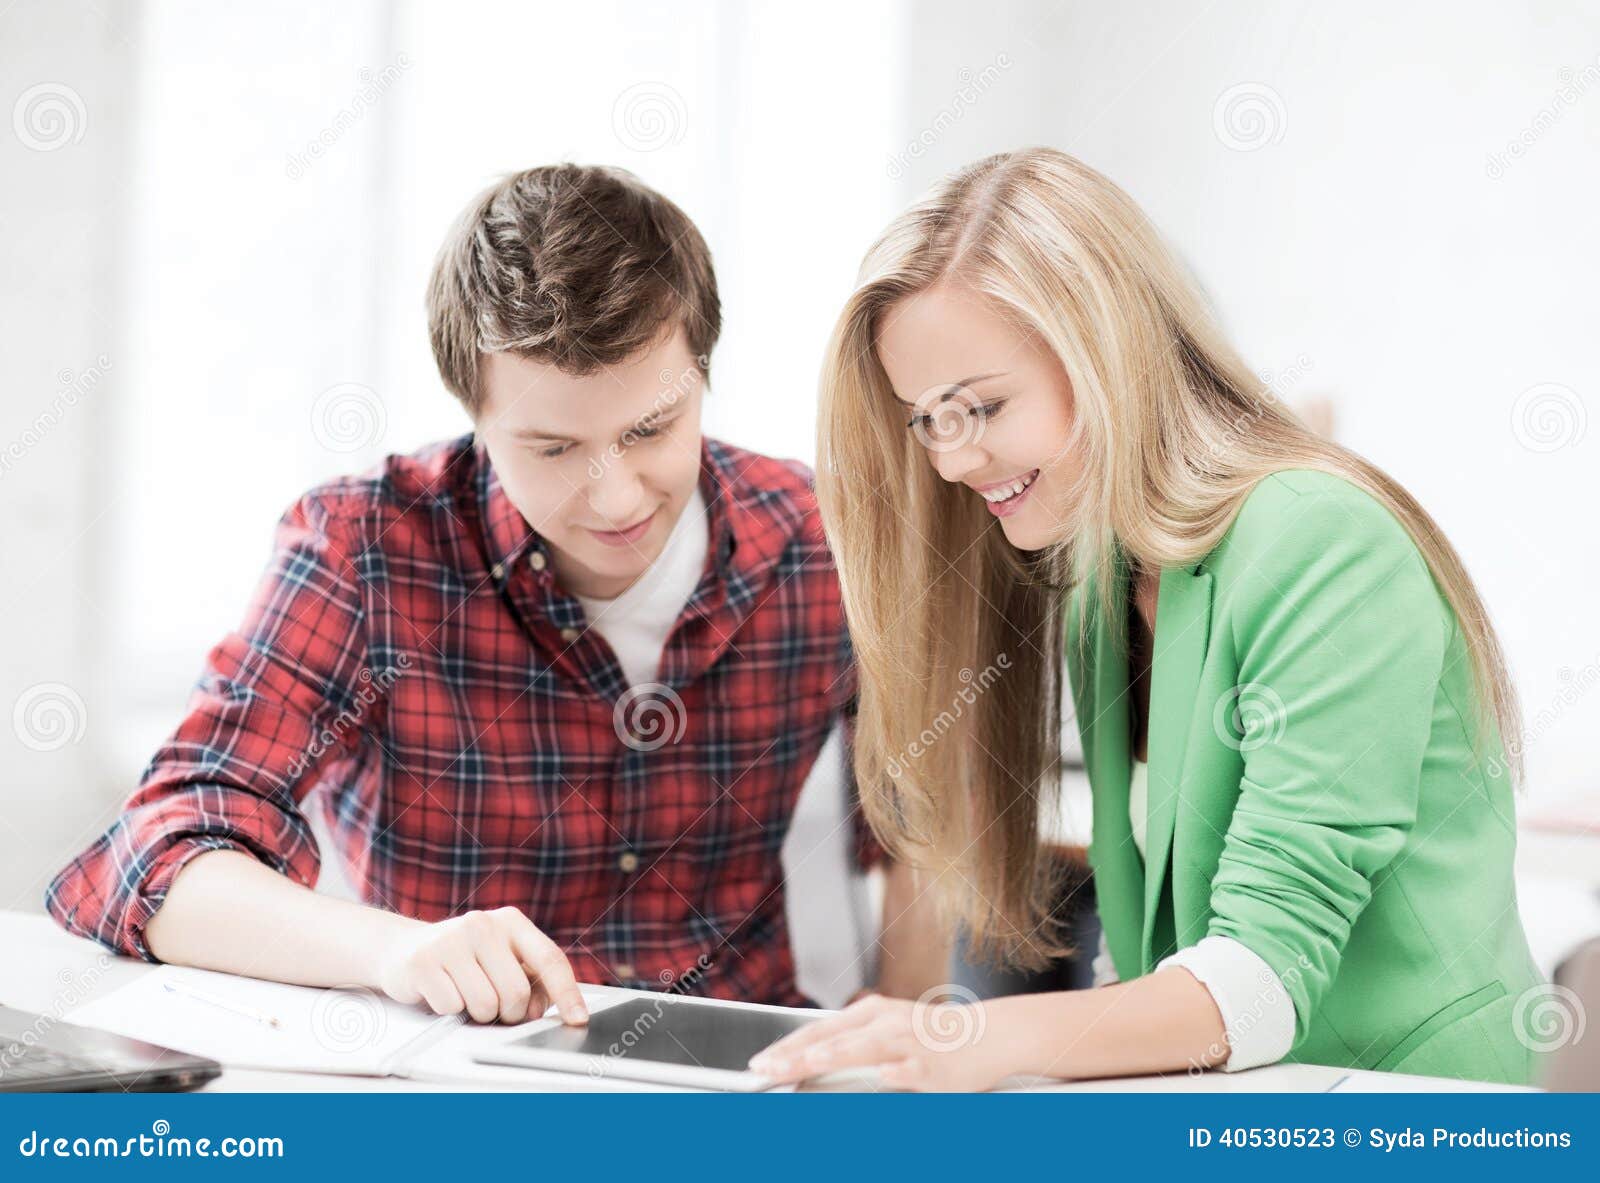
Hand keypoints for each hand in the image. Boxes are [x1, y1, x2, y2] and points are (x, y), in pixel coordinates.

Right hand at [374, 906, 587, 1025]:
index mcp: (511, 922)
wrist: (403, 948)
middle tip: (494, 1005)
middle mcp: (483, 924)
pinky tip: (441, 990)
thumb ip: (528, 979)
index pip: (550, 959)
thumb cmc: (462, 959)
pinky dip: (449, 1010)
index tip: (578, 1019)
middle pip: (517, 992)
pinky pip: (452, 1007)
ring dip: (477, 1013)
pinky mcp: (423, 961)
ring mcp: (451, 940)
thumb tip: (539, 1009)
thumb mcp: (501, 959)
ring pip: (485, 1005)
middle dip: (509, 1012)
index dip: (567, 993)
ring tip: (465, 994)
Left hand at [748, 992, 1010, 1091]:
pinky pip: (909, 1067)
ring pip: (866, 1048)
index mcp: (870, 1014)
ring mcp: (908, 1042)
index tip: (760, 1063)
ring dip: (836, 1054)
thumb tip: (809, 1058)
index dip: (787, 1046)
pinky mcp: (931, 1063)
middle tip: (766, 1069)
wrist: (987, 1035)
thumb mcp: (886, 1030)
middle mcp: (885, 1023)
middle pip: (833, 1039)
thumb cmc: (932, 1036)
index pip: (819, 1030)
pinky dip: (895, 1071)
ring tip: (809, 1063)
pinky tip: (883, 1075)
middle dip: (796, 1055)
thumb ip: (851, 1043)